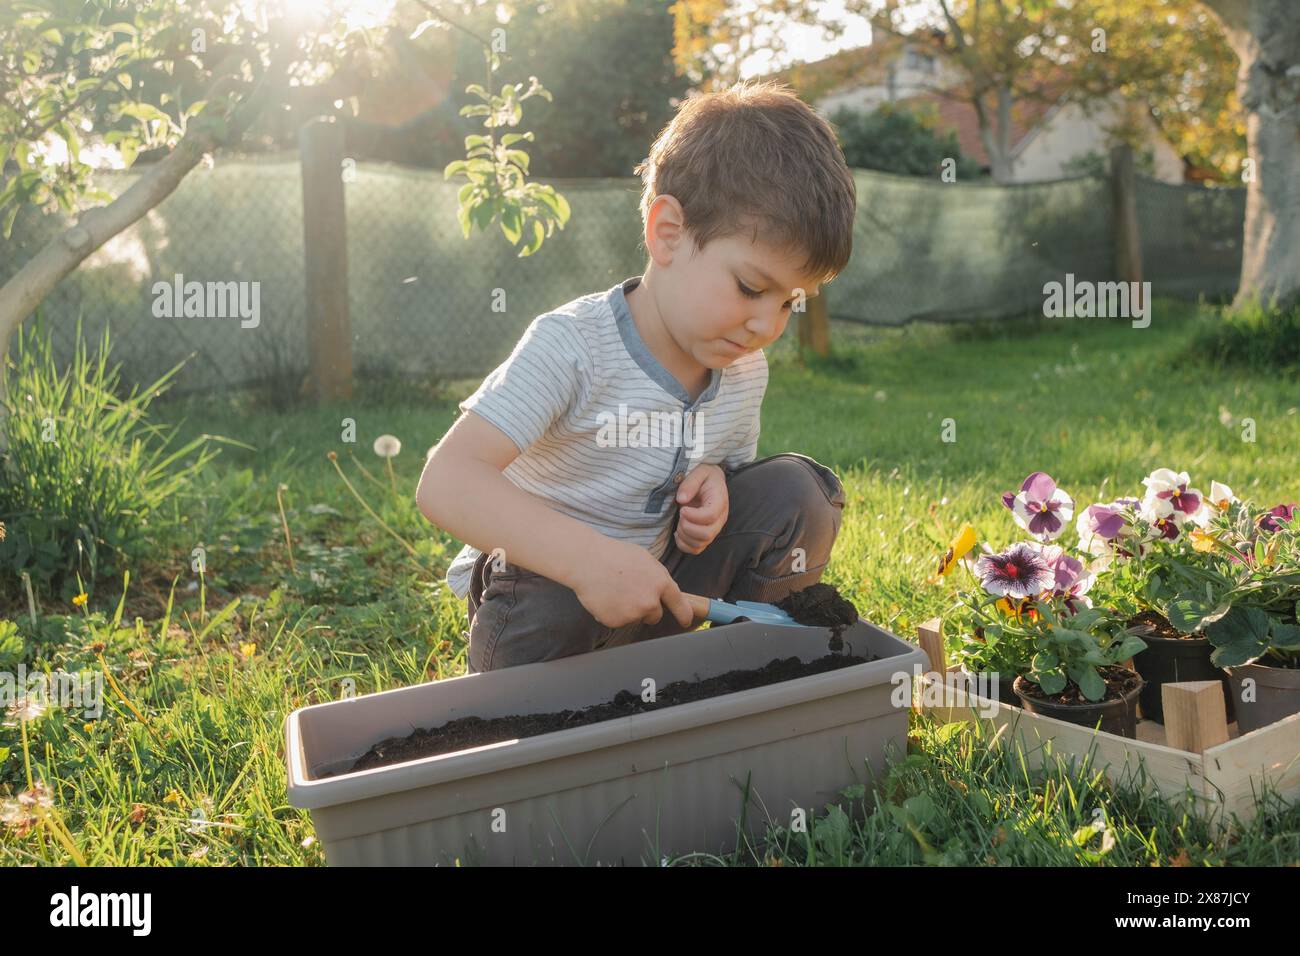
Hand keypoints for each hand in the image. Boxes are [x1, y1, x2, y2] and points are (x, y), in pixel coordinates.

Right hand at [572, 538, 695, 630]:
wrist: (587, 561)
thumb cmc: (613, 555)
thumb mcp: (644, 559)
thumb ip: (657, 577)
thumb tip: (662, 590)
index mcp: (660, 582)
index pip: (680, 604)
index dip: (685, 615)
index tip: (686, 621)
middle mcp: (650, 601)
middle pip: (656, 616)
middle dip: (647, 609)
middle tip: (631, 594)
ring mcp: (633, 613)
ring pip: (635, 617)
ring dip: (627, 609)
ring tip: (614, 590)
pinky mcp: (616, 622)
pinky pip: (618, 621)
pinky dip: (612, 613)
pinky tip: (605, 597)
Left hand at [674, 462, 728, 554]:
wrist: (710, 482)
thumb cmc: (704, 476)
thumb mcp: (699, 472)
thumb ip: (690, 483)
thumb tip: (681, 499)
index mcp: (719, 501)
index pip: (710, 516)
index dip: (693, 516)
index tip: (682, 507)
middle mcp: (720, 518)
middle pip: (706, 534)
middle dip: (687, 527)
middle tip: (680, 514)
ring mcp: (713, 529)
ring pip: (700, 544)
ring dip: (684, 535)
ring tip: (679, 521)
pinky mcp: (705, 536)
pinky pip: (695, 549)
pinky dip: (683, 544)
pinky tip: (678, 531)